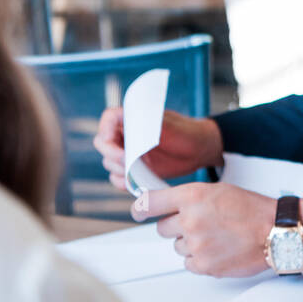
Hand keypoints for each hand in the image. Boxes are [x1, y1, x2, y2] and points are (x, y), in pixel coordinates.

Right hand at [94, 106, 222, 191]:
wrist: (198, 150)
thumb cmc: (185, 132)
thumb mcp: (169, 125)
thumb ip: (149, 124)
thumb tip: (133, 124)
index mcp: (131, 118)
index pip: (108, 118)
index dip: (106, 130)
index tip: (113, 142)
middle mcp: (125, 135)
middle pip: (104, 144)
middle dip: (113, 155)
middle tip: (128, 162)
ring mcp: (128, 153)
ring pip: (110, 163)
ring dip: (120, 170)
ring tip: (140, 171)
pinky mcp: (133, 169)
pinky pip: (119, 178)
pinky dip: (124, 183)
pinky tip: (136, 183)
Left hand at [132, 182, 278, 276]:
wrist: (277, 231)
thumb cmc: (252, 209)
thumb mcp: (218, 190)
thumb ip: (189, 198)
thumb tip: (164, 208)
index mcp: (192, 196)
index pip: (148, 203)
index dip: (140, 209)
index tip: (138, 212)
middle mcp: (190, 220)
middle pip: (162, 228)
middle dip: (177, 227)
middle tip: (201, 224)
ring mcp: (196, 244)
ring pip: (176, 247)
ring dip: (191, 243)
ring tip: (217, 237)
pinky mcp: (203, 265)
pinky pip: (188, 263)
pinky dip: (201, 259)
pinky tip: (219, 249)